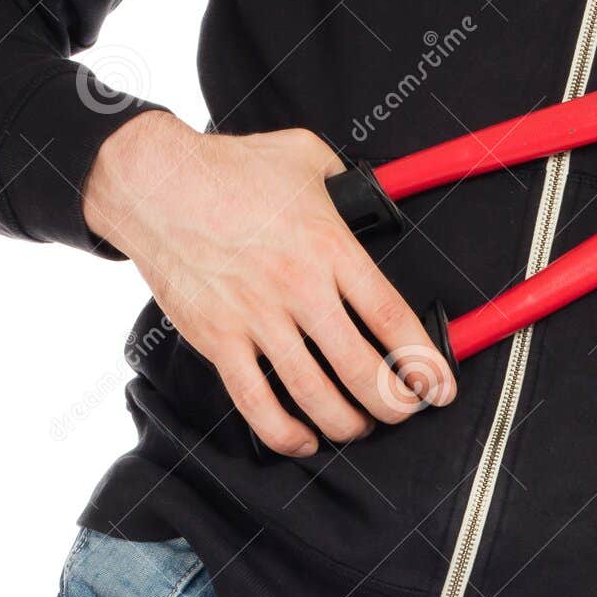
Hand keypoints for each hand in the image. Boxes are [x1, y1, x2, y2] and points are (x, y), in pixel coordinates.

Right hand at [81, 112, 454, 455]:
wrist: (155, 181)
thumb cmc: (231, 167)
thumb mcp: (308, 157)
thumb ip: (347, 184)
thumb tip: (373, 200)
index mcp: (330, 246)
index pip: (391, 318)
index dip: (424, 362)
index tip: (440, 387)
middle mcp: (299, 287)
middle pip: (362, 368)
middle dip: (394, 404)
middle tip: (405, 411)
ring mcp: (256, 317)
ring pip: (315, 394)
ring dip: (347, 424)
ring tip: (361, 426)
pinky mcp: (217, 338)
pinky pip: (255, 402)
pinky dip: (284, 433)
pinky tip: (304, 440)